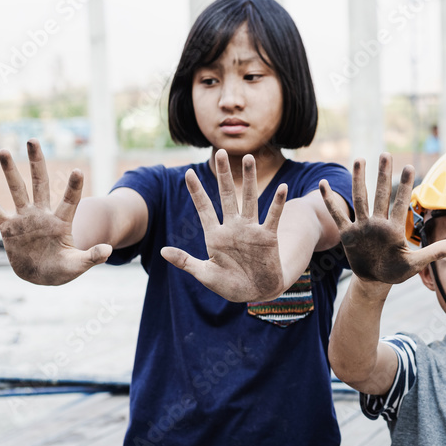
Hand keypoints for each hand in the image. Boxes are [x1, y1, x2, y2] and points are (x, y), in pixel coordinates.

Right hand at [0, 139, 110, 284]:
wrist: (41, 276)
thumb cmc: (62, 270)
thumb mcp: (78, 265)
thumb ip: (92, 257)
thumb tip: (109, 251)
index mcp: (61, 222)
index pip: (69, 201)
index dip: (73, 186)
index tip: (78, 170)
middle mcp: (42, 214)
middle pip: (41, 183)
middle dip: (37, 162)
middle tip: (33, 139)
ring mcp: (25, 219)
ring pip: (17, 190)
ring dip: (10, 171)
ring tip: (4, 150)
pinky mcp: (8, 227)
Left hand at [161, 149, 287, 301]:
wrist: (256, 294)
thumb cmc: (230, 285)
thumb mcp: (205, 274)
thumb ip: (185, 262)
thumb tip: (162, 251)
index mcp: (215, 235)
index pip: (204, 208)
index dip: (196, 191)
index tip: (188, 173)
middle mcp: (233, 227)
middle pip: (227, 195)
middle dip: (223, 175)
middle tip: (220, 152)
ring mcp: (251, 230)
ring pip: (249, 199)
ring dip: (250, 179)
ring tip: (249, 158)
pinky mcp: (268, 237)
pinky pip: (273, 217)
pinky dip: (277, 203)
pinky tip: (282, 188)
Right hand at [319, 153, 445, 283]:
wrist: (376, 280)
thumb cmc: (397, 271)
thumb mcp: (416, 263)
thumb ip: (434, 252)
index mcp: (394, 229)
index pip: (400, 203)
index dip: (404, 185)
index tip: (409, 166)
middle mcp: (378, 223)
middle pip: (380, 195)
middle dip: (383, 175)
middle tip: (386, 153)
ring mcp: (362, 227)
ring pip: (360, 199)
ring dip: (359, 180)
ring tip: (360, 160)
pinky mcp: (348, 235)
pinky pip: (338, 215)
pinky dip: (329, 202)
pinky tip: (322, 185)